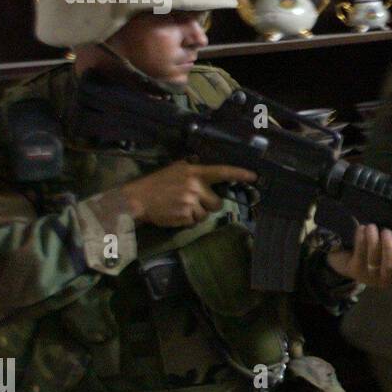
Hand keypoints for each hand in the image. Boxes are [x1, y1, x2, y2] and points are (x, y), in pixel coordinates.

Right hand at [121, 161, 255, 227]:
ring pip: (206, 215)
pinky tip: (176, 214)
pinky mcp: (185, 216)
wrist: (137, 199)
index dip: (239, 174)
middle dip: (209, 205)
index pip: (222, 172)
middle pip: (217, 203)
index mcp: (194, 172)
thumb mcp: (175, 169)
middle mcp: (195, 187)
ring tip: (181, 208)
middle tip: (195, 202)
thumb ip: (192, 168)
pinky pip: (195, 222)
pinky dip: (188, 221)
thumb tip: (205, 169)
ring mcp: (190, 202)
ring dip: (197, 214)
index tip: (254, 177)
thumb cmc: (156, 183)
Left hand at [328, 223, 391, 287]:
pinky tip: (362, 229)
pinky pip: (360, 253)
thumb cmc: (380, 250)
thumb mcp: (391, 250)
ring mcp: (369, 275)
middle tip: (386, 231)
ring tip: (371, 227)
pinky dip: (361, 239)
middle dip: (389, 247)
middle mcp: (385, 278)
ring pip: (373, 259)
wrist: (352, 259)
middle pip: (389, 266)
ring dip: (373, 240)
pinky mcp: (355, 269)